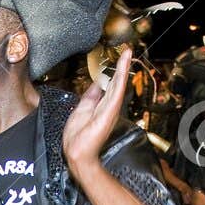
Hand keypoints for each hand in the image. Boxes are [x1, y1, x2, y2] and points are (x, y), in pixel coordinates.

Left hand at [63, 47, 131, 177]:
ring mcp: (110, 109)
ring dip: (123, 68)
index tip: (118, 58)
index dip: (114, 70)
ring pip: (119, 84)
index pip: (110, 84)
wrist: (77, 152)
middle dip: (122, 66)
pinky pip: (116, 91)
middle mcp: (109, 106)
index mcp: (102, 105)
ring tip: (127, 54)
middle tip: (127, 51)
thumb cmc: (79, 137)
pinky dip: (120, 78)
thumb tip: (96, 84)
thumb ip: (90, 96)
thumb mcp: (82, 109)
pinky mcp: (109, 111)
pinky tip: (122, 68)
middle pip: (117, 82)